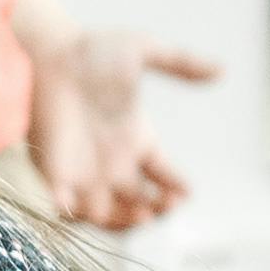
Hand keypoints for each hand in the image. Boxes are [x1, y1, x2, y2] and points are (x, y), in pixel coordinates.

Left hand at [25, 29, 217, 232]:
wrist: (47, 50)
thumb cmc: (92, 51)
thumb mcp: (142, 51)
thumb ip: (181, 63)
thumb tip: (222, 70)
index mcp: (136, 138)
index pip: (163, 175)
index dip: (175, 187)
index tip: (186, 192)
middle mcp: (112, 160)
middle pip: (138, 203)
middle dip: (155, 211)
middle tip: (166, 207)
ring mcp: (84, 168)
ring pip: (107, 213)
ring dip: (125, 220)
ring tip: (144, 214)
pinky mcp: (54, 170)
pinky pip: (64, 204)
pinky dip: (75, 212)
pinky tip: (91, 208)